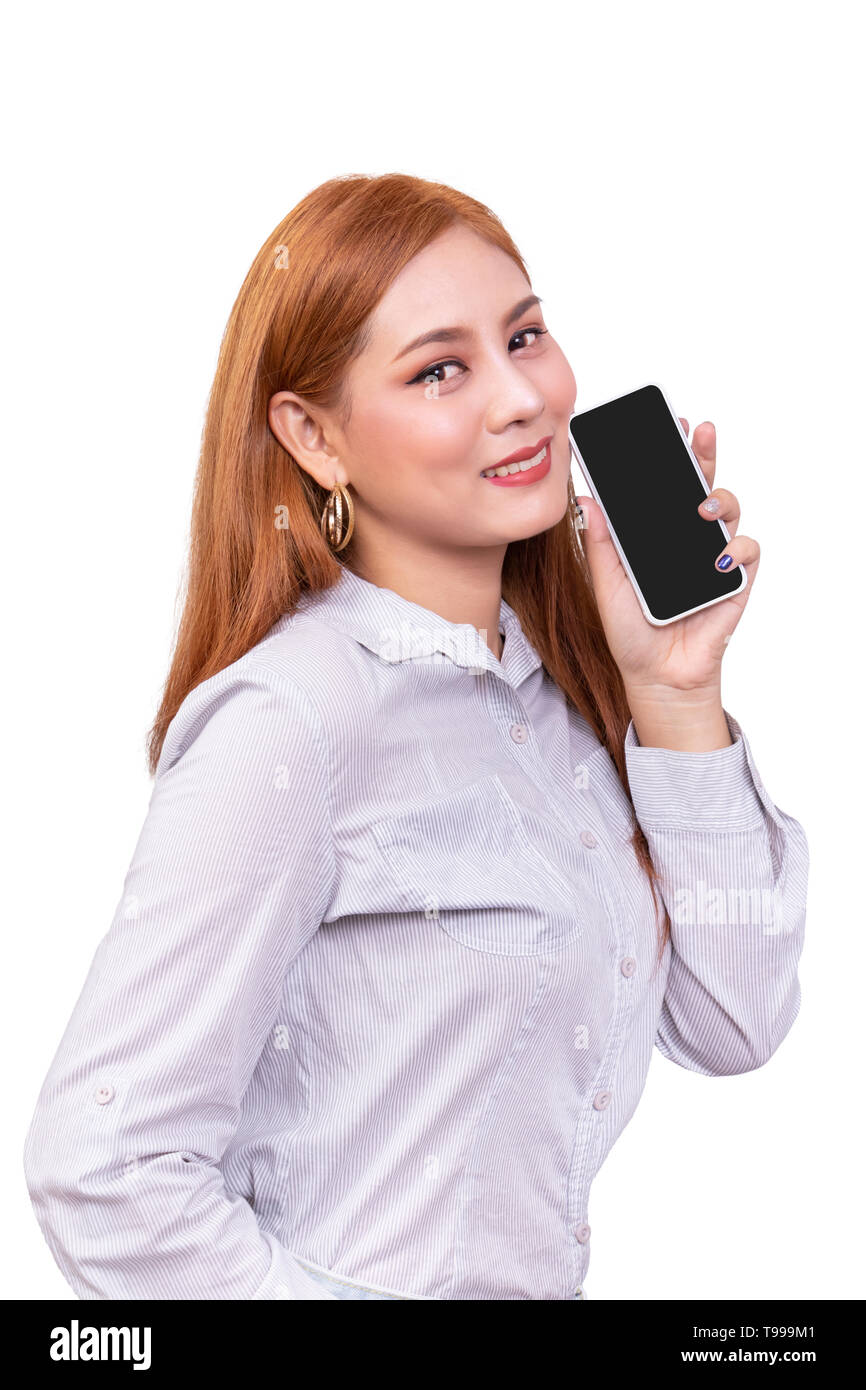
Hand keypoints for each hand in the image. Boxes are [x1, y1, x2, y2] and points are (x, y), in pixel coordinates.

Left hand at [576, 418, 759, 703]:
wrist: (656, 676)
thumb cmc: (631, 631)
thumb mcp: (607, 584)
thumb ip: (603, 543)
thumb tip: (588, 498)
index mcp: (656, 532)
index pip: (664, 484)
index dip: (668, 453)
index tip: (665, 423)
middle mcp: (687, 536)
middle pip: (699, 483)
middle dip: (702, 453)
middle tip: (697, 431)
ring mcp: (713, 555)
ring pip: (726, 509)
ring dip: (718, 499)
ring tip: (700, 507)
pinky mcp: (735, 580)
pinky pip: (746, 551)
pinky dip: (737, 549)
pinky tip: (719, 556)